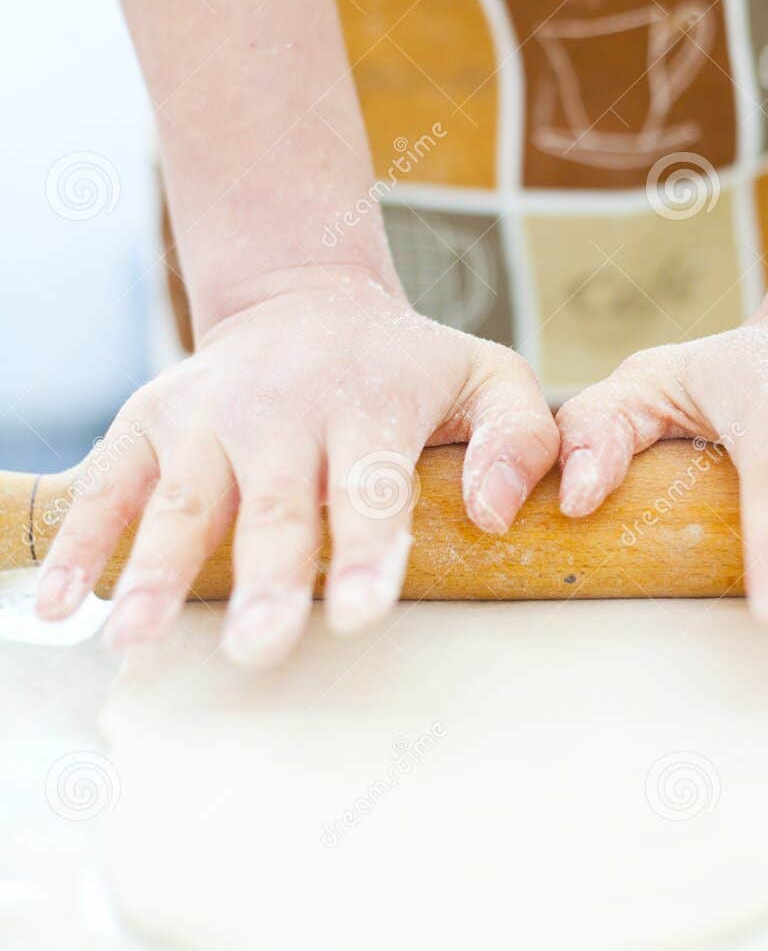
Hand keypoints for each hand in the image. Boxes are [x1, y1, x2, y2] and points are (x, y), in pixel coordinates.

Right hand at [36, 266, 557, 664]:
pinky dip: (82, 543)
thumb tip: (496, 517)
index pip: (371, 485)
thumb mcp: (487, 376)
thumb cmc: (405, 368)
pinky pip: (109, 485)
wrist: (303, 300)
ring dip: (158, 571)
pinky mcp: (149, 420)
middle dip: (268, 578)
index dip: (367, 549)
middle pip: (274, 504)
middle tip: (260, 650)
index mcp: (369, 404)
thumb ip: (520, 437)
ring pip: (182, 500)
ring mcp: (208, 413)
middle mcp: (282, 408)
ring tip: (136, 641)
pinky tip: (65, 604)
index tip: (361, 615)